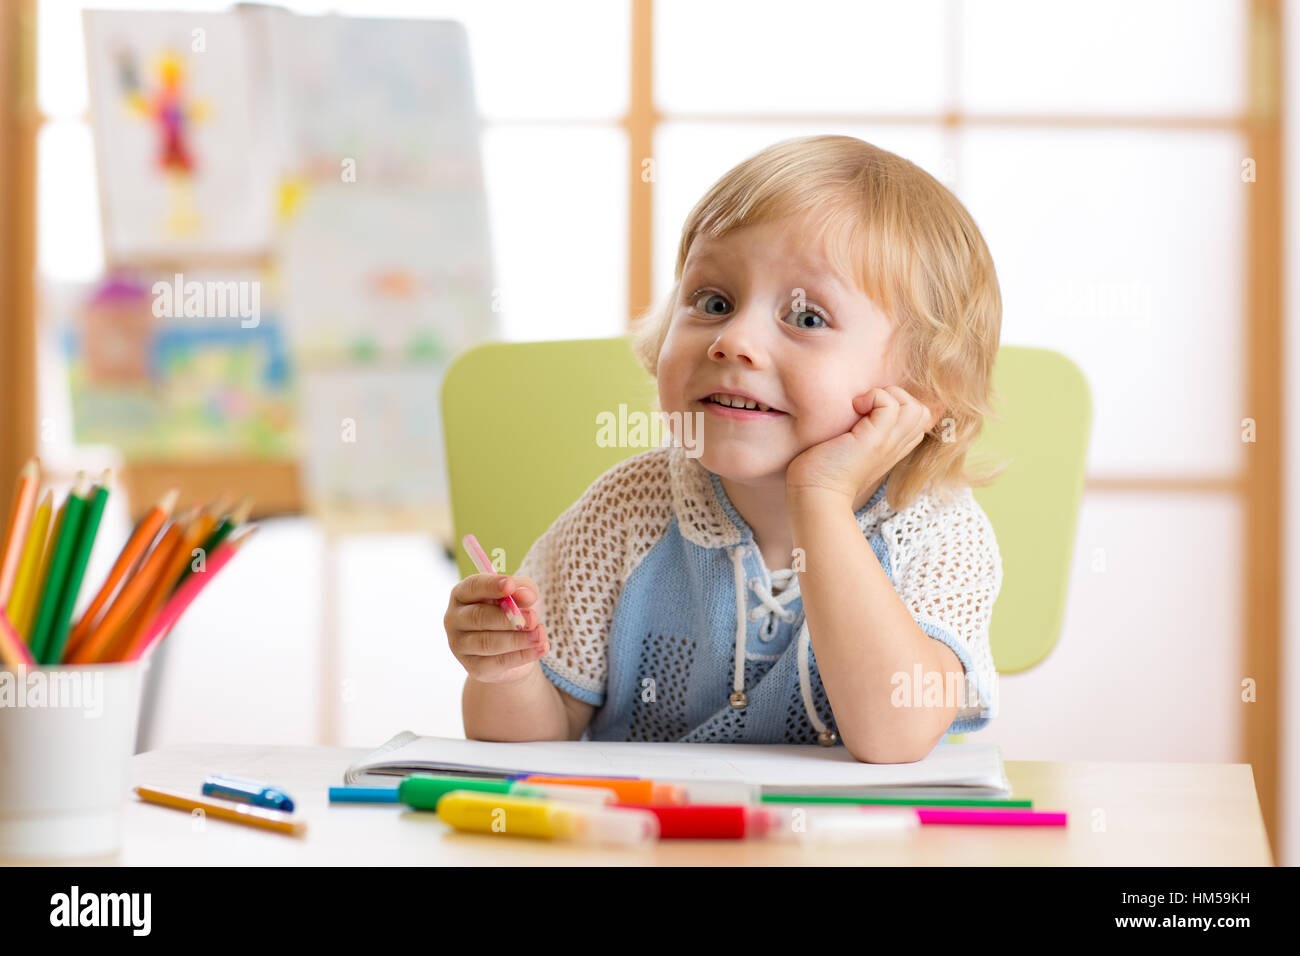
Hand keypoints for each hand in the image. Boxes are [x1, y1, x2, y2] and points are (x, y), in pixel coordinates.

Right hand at [445, 573, 549, 683]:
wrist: (514, 650)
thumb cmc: (514, 613)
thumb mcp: (521, 595)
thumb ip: (524, 589)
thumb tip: (526, 595)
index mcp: (462, 594)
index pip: (472, 586)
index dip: (491, 585)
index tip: (510, 585)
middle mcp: (455, 619)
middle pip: (478, 617)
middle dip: (508, 617)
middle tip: (533, 618)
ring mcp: (460, 645)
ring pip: (488, 642)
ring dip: (518, 639)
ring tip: (541, 635)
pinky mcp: (474, 668)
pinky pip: (498, 662)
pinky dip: (522, 655)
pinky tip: (541, 648)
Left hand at [785, 386, 938, 505]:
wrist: (814, 494)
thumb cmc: (823, 471)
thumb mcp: (849, 448)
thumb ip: (860, 432)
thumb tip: (855, 407)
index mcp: (893, 449)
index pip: (917, 419)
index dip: (899, 405)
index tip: (869, 410)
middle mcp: (896, 446)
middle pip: (921, 411)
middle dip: (897, 397)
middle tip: (867, 406)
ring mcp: (889, 444)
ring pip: (915, 407)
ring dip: (888, 396)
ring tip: (863, 406)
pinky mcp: (875, 440)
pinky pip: (890, 404)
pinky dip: (874, 396)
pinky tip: (854, 407)